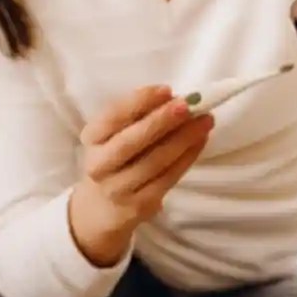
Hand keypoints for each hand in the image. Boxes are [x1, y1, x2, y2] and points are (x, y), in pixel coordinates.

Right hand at [68, 85, 214, 266]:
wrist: (103, 207)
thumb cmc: (116, 157)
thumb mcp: (115, 134)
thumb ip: (137, 115)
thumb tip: (174, 97)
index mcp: (91, 138)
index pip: (113, 116)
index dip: (139, 101)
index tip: (166, 89)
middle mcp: (99, 165)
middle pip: (131, 141)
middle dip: (162, 121)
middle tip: (188, 105)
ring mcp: (118, 188)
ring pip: (154, 161)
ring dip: (183, 139)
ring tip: (205, 121)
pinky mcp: (140, 205)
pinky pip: (168, 178)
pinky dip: (188, 157)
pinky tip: (201, 140)